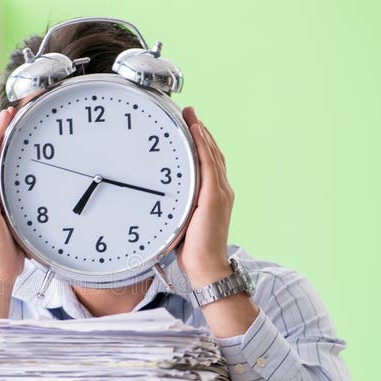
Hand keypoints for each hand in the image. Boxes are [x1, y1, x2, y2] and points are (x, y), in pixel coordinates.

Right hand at [0, 107, 24, 331]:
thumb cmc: (11, 258)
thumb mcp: (26, 229)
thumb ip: (34, 213)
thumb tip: (57, 207)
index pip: (1, 163)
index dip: (7, 141)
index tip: (18, 123)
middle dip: (3, 130)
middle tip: (14, 108)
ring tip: (8, 113)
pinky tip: (1, 134)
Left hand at [177, 107, 233, 287]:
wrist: (206, 267)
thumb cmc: (192, 251)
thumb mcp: (181, 222)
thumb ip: (177, 205)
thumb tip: (159, 199)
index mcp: (215, 196)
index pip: (211, 162)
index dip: (202, 142)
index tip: (190, 126)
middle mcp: (222, 191)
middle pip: (213, 152)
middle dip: (201, 130)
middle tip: (188, 112)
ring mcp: (220, 192)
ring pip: (212, 154)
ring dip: (200, 132)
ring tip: (190, 115)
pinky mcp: (214, 197)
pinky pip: (209, 164)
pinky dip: (203, 145)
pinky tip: (194, 130)